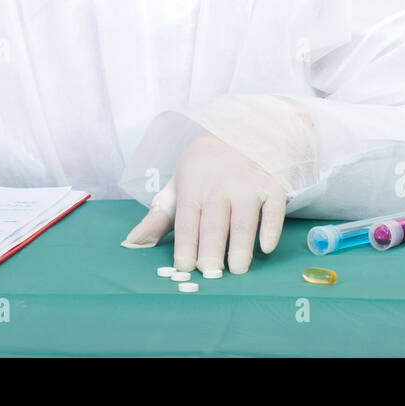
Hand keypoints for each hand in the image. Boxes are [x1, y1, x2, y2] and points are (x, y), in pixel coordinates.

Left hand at [122, 133, 287, 273]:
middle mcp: (219, 186)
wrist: (242, 132)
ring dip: (241, 243)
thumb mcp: (177, 188)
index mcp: (192, 188)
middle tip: (210, 273)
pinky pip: (274, 208)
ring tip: (237, 268)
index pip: (186, 220)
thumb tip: (131, 243)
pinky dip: (271, 226)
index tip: (183, 267)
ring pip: (244, 218)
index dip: (185, 244)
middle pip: (214, 221)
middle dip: (211, 247)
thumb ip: (157, 219)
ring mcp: (247, 186)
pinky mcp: (273, 186)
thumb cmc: (204, 171)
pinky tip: (266, 246)